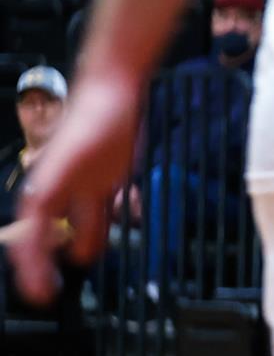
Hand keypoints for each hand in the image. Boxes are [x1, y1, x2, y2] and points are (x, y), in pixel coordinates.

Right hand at [8, 73, 141, 303]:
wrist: (115, 88)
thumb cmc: (87, 123)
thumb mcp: (65, 166)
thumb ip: (47, 198)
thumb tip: (33, 234)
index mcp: (43, 194)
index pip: (31, 242)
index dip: (33, 270)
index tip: (43, 293)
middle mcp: (62, 192)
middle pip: (57, 237)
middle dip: (59, 259)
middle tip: (62, 285)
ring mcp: (87, 184)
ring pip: (87, 223)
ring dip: (92, 240)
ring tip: (92, 258)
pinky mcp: (112, 174)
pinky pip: (114, 204)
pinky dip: (122, 214)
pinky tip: (132, 218)